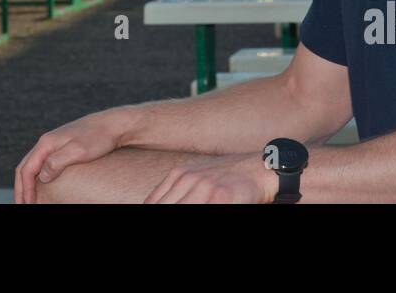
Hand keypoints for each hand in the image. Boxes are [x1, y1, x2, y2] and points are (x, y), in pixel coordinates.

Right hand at [14, 112, 125, 203]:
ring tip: (28, 198)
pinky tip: (41, 185)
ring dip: (27, 182)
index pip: (27, 169)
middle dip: (21, 187)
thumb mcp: (78, 151)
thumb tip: (41, 177)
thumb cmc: (98, 137)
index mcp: (46, 143)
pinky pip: (42, 163)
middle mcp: (46, 142)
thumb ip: (57, 162)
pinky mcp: (61, 147)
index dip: (25, 189)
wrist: (113, 124)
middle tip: (21, 205)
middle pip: (25, 167)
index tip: (28, 205)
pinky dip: (36, 176)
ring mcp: (53, 144)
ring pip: (32, 165)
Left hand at [144, 152, 276, 203]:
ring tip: (199, 209)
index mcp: (179, 175)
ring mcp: (204, 188)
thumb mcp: (197, 179)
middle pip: (163, 206)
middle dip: (158, 214)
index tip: (135, 214)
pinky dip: (201, 214)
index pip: (153, 202)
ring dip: (183, 212)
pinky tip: (207, 210)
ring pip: (180, 208)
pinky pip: (203, 211)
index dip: (148, 211)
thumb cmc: (229, 179)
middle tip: (137, 226)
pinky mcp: (221, 197)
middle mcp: (188, 179)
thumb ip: (177, 192)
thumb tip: (155, 202)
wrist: (260, 169)